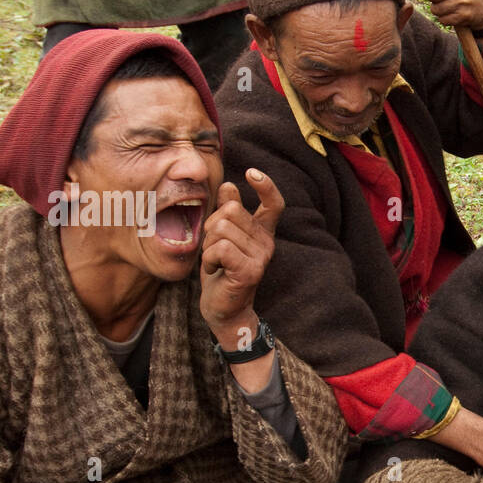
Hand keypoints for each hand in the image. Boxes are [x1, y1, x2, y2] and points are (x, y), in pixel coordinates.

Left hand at [199, 168, 280, 341]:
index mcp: (262, 232)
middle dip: (212, 226)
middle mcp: (267, 243)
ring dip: (208, 245)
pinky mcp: (250, 271)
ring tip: (214, 262)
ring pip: (222, 228)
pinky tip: (213, 270)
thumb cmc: (220, 272)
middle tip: (214, 249)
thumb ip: (226, 212)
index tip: (252, 172)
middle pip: (231, 210)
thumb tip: (228, 185)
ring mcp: (261, 257)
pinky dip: (208, 258)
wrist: (223, 309)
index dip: (266, 185)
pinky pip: (220, 248)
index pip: (274, 204)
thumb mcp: (221, 238)